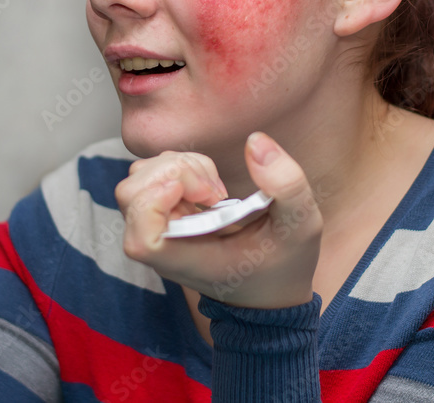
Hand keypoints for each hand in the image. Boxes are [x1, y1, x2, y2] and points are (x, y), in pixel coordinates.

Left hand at [115, 132, 322, 308]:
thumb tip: (256, 143)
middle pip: (132, 197)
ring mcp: (162, 229)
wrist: (271, 289)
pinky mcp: (166, 214)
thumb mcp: (300, 225)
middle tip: (213, 189)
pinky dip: (178, 168)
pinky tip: (208, 186)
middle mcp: (165, 248)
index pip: (141, 240)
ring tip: (213, 187)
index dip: (154, 205)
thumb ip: (286, 184)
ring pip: (138, 181)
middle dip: (174, 174)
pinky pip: (152, 178)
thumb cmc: (283, 264)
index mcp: (189, 262)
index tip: (199, 195)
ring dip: (177, 168)